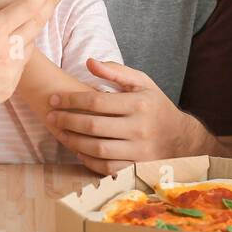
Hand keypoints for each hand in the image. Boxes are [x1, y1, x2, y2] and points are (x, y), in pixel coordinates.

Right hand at [0, 0, 63, 128]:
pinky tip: (14, 43)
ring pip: (32, 42)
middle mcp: (5, 49)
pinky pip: (21, 62)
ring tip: (33, 16)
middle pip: (38, 21)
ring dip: (34, 26)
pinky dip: (22, 48)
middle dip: (51, 2)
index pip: (27, 6)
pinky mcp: (9, 86)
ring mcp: (10, 70)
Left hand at [43, 59, 211, 174]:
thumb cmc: (155, 107)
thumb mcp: (142, 83)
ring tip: (59, 132)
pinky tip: (77, 150)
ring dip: (72, 141)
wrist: (181, 139)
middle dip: (66, 120)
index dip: (71, 100)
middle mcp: (140, 128)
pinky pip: (105, 167)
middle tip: (51, 117)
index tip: (54, 100)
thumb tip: (89, 62)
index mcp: (139, 104)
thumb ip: (116, 71)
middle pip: (93, 126)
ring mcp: (139, 151)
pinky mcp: (136, 168)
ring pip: (96, 148)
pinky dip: (87, 160)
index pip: (97, 101)